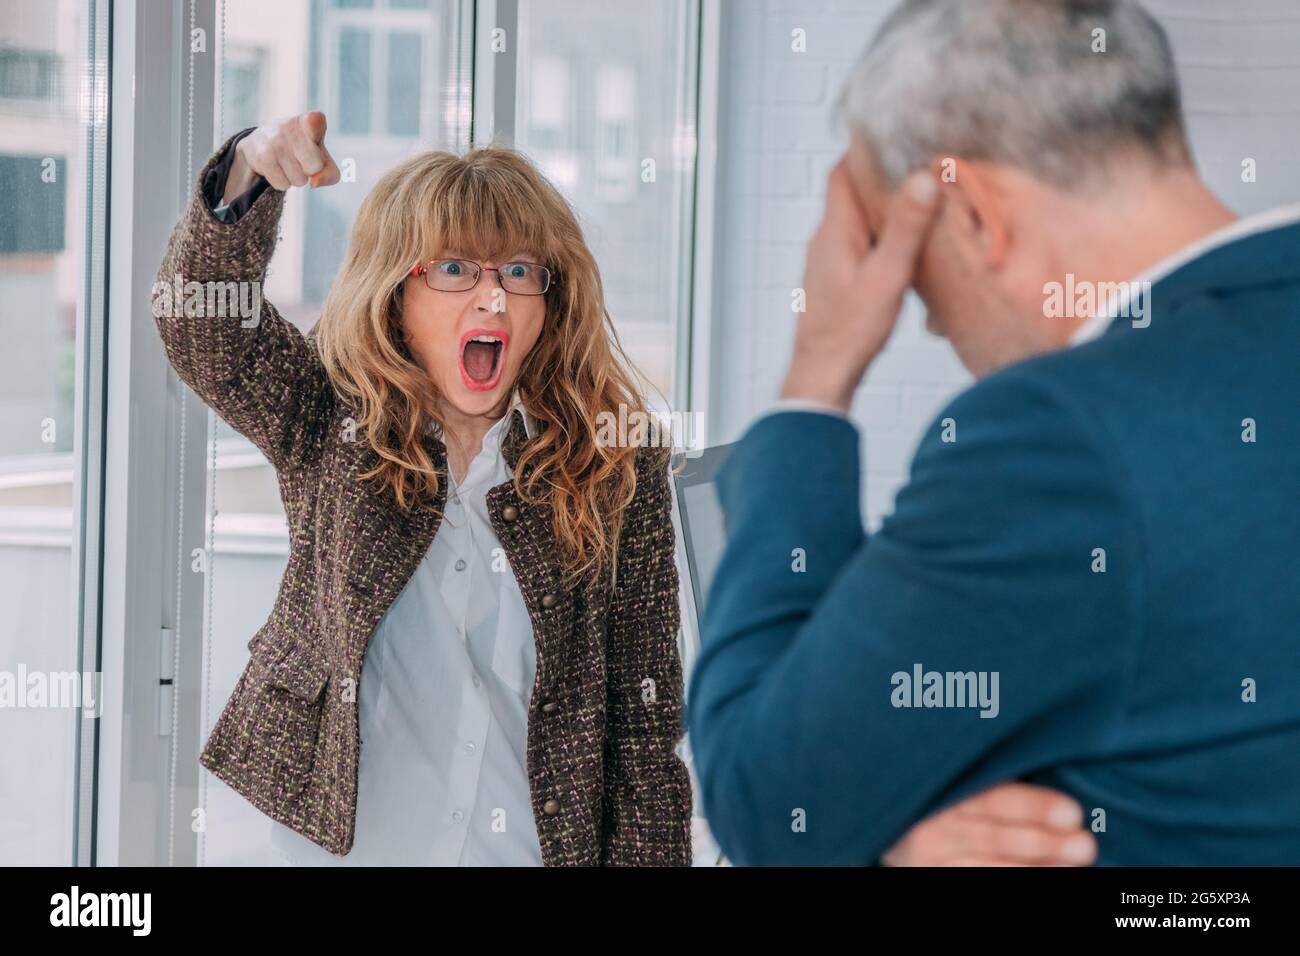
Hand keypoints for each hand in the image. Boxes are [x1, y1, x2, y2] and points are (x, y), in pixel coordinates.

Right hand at [223, 111, 339, 202]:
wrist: (262, 145)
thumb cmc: (302, 152)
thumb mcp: (322, 159)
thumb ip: (329, 173)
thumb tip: (314, 181)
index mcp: (310, 121)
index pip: (315, 119)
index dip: (315, 121)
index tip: (314, 118)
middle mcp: (290, 125)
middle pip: (315, 167)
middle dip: (310, 171)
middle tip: (301, 160)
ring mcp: (275, 139)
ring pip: (298, 179)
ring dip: (295, 178)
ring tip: (287, 162)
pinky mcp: (262, 154)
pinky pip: (282, 183)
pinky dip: (282, 183)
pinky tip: (277, 168)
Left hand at [780, 158, 938, 412]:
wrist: (823, 374)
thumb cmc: (850, 330)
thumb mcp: (887, 276)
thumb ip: (905, 228)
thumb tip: (920, 177)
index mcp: (835, 231)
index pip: (844, 172)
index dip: (866, 148)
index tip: (895, 132)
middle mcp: (826, 240)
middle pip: (852, 193)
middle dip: (883, 176)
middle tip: (919, 162)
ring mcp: (828, 261)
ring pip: (857, 221)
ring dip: (884, 209)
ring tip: (920, 200)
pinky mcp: (836, 280)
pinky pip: (859, 244)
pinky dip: (880, 236)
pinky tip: (904, 248)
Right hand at [881, 783, 1097, 865]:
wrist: (893, 826)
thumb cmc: (936, 788)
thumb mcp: (950, 770)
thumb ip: (982, 764)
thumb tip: (1047, 742)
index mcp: (938, 789)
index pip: (989, 799)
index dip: (1032, 806)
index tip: (1072, 813)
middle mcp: (931, 826)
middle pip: (994, 835)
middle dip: (1044, 842)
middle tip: (1085, 844)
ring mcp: (932, 859)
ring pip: (991, 867)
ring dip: (1039, 866)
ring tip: (1076, 862)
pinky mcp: (934, 877)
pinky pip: (980, 881)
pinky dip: (1020, 879)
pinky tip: (1050, 875)